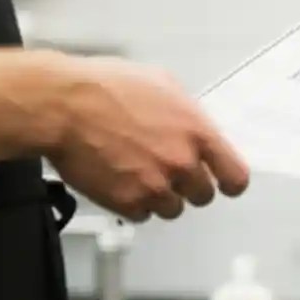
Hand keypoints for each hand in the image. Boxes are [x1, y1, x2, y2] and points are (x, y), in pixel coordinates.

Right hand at [45, 57, 249, 222]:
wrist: (64, 107)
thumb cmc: (106, 88)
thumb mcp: (161, 84)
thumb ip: (186, 113)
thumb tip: (194, 127)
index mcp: (196, 132)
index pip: (235, 176)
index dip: (229, 182)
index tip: (224, 183)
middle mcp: (181, 163)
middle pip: (203, 196)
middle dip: (188, 186)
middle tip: (167, 170)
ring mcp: (155, 186)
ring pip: (171, 209)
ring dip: (159, 196)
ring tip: (137, 172)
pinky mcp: (127, 203)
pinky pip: (141, 215)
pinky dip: (132, 204)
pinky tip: (120, 180)